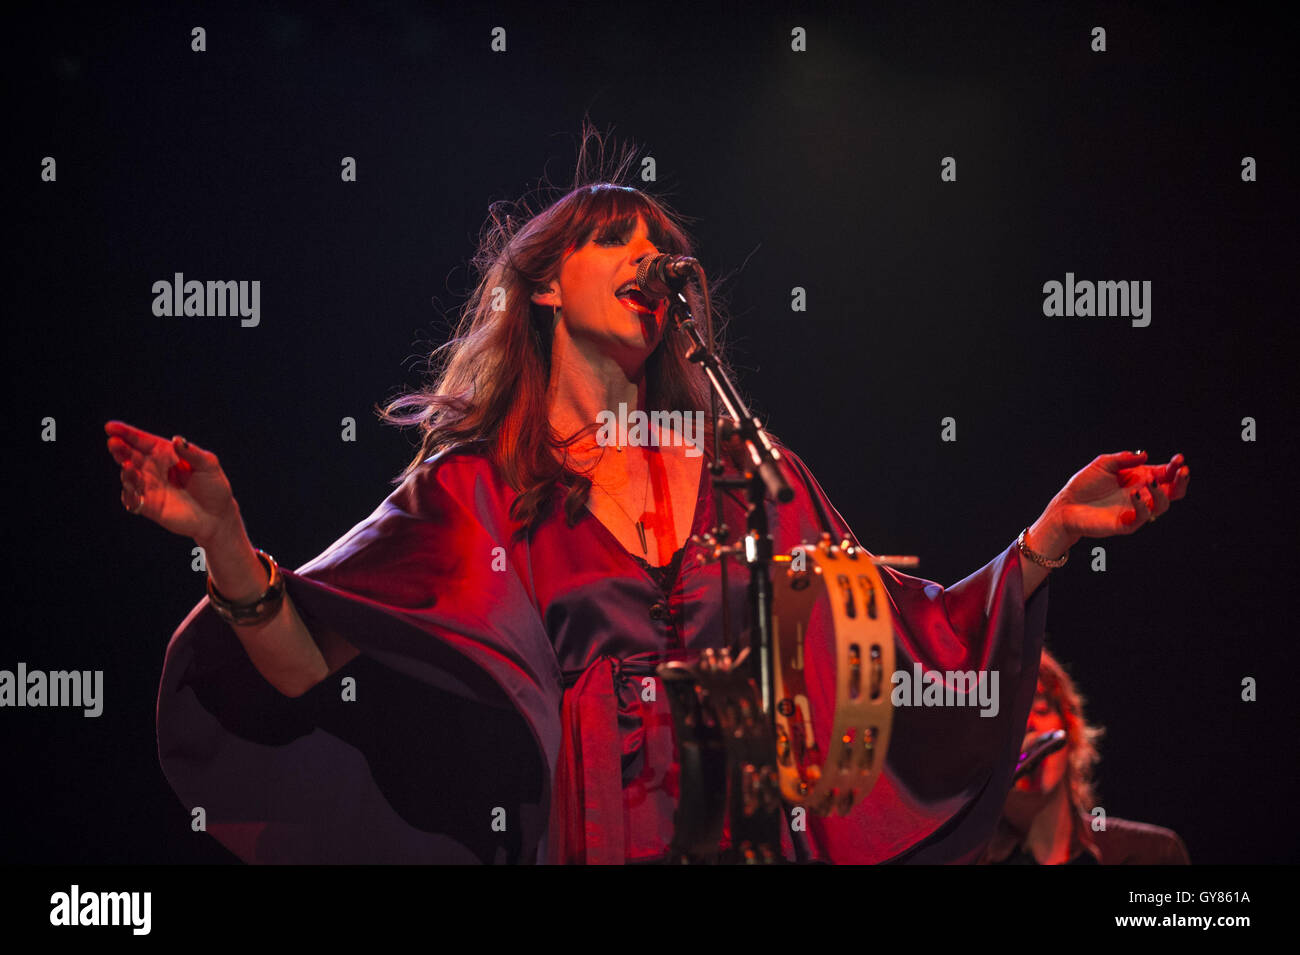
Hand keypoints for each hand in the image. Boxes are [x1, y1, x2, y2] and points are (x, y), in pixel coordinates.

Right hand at [104, 420, 239, 544]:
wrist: (218, 516)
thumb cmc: (214, 487)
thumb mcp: (208, 465)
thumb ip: (192, 453)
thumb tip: (176, 440)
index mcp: (166, 454)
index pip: (143, 441)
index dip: (127, 433)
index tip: (111, 427)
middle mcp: (153, 468)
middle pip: (130, 456)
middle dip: (120, 449)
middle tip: (114, 443)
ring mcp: (149, 487)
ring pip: (129, 476)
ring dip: (126, 471)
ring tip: (129, 466)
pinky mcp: (149, 506)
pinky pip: (132, 499)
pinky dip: (129, 493)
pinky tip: (132, 489)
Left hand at [1047, 450, 1189, 539]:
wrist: (1065, 505)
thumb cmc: (1084, 484)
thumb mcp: (1103, 464)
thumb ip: (1124, 459)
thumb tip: (1145, 455)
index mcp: (1139, 479)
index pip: (1164, 474)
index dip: (1174, 467)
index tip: (1179, 459)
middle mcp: (1142, 495)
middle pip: (1172, 492)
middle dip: (1181, 481)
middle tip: (1182, 471)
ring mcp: (1135, 510)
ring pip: (1162, 506)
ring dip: (1162, 493)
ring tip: (1150, 481)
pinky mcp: (1126, 523)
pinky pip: (1142, 517)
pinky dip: (1143, 505)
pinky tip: (1135, 494)